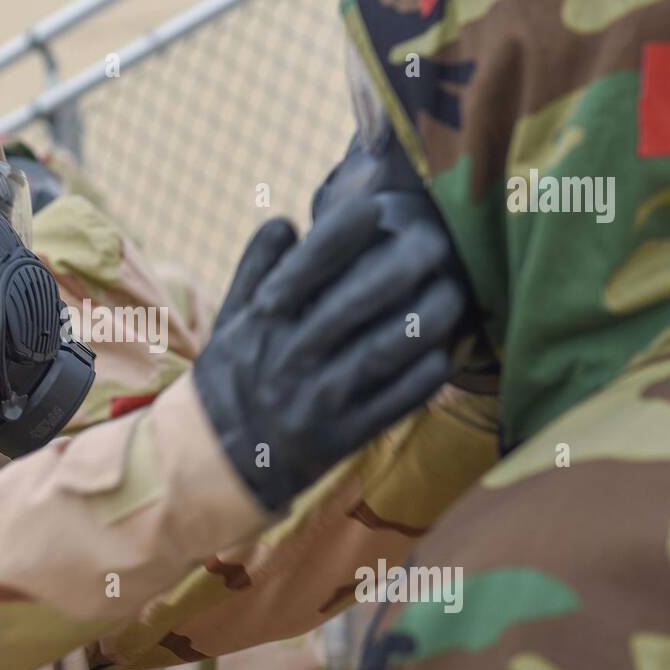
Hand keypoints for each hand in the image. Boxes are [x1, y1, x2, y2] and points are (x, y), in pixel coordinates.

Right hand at [193, 196, 464, 510]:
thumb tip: (286, 220)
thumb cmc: (232, 377)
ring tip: (452, 292)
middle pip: (353, 303)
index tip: (377, 207)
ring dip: (424, 319)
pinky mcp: (342, 437)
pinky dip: (422, 375)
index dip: (342, 233)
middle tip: (437, 241)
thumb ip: (254, 269)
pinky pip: (393, 403)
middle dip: (401, 266)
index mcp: (261, 323)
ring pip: (382, 351)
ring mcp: (316, 400)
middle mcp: (288, 357)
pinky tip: (444, 351)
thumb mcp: (230, 321)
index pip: (305, 268)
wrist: (217, 462)